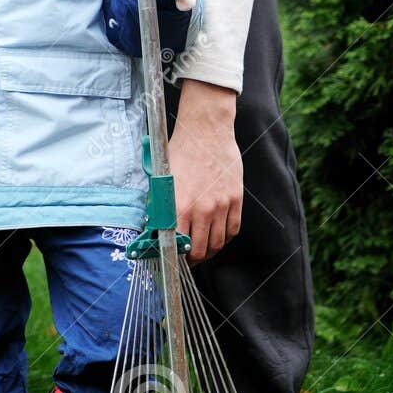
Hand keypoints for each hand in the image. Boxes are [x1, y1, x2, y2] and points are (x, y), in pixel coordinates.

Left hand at [167, 80, 241, 263]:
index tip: (172, 261)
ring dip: (209, 252)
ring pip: (217, 243)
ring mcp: (221, 205)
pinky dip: (224, 238)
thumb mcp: (163, 179)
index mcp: (179, 205)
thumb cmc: (180, 151)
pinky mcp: (235, 199)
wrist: (206, 131)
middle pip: (200, 250)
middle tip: (188, 260)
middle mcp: (201, 209)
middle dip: (193, 260)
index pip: (177, 245)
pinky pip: (232, 229)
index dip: (175, 258)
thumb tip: (157, 228)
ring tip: (202, 251)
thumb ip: (161, 205)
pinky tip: (217, 237)